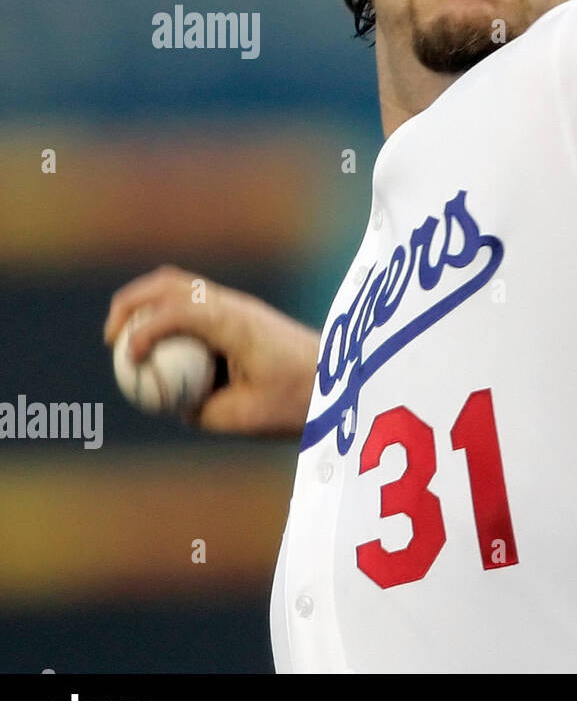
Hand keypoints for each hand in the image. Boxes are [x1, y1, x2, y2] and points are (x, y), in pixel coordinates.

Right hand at [103, 265, 318, 437]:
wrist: (339, 381)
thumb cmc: (295, 402)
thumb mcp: (240, 417)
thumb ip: (199, 409)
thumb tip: (167, 402)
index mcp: (237, 323)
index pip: (178, 310)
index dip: (144, 329)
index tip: (128, 357)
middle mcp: (236, 305)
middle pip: (170, 283)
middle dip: (131, 303)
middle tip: (113, 338)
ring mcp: (238, 305)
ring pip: (180, 286)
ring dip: (147, 304)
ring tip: (125, 339)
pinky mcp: (240, 314)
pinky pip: (194, 306)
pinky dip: (167, 318)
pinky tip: (157, 350)